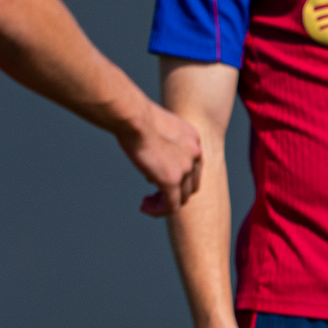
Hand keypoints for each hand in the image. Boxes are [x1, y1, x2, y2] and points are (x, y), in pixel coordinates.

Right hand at [126, 98, 205, 215]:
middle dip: (175, 192)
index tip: (157, 178)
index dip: (178, 177)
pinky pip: (171, 206)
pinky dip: (159, 210)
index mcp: (193, 138)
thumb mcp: (156, 128)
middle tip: (154, 195)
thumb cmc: (135, 117)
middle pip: (191, 184)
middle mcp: (195, 154)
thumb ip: (161, 147)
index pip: (192, 166)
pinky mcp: (171, 180)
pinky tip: (145, 208)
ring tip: (148, 203)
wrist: (133, 116)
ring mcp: (185, 168)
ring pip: (182, 198)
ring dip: (165, 203)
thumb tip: (153, 172)